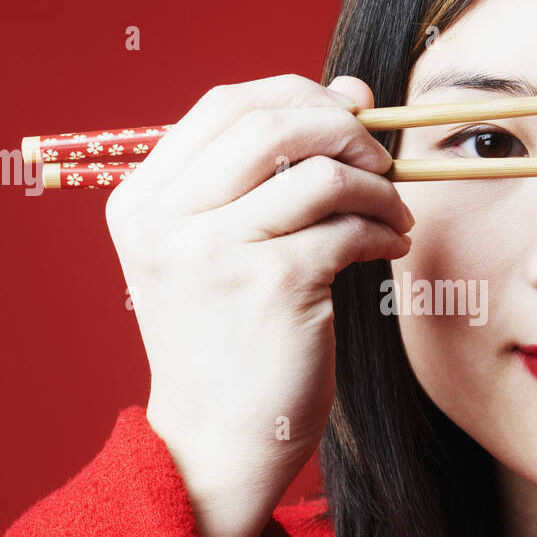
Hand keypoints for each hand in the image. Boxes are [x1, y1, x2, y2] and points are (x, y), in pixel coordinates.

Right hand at [104, 74, 411, 536]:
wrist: (216, 443)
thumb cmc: (226, 343)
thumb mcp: (214, 251)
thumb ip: (267, 173)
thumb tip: (352, 93)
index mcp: (141, 201)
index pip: (226, 105)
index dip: (300, 95)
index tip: (350, 112)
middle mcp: (167, 219)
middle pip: (272, 121)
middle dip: (344, 127)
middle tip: (381, 156)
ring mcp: (215, 250)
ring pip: (321, 172)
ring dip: (377, 185)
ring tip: (394, 213)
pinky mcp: (273, 285)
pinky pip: (349, 226)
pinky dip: (384, 228)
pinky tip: (390, 247)